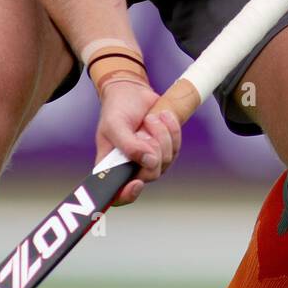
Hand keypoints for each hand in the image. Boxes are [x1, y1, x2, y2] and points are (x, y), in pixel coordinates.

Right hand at [94, 79, 181, 205]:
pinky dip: (172, 130)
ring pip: (166, 160)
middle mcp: (131, 167)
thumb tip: (149, 161)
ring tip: (150, 119)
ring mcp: (150, 160)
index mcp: (111, 167)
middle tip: (143, 131)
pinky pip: (176, 147)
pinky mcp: (165, 150)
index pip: (118, 194)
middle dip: (152, 149)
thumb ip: (128, 145)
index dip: (127, 195)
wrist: (131, 93)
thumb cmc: (117, 110)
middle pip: (150, 174)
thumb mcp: (115, 125)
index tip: (136, 183)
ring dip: (161, 135)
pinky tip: (163, 116)